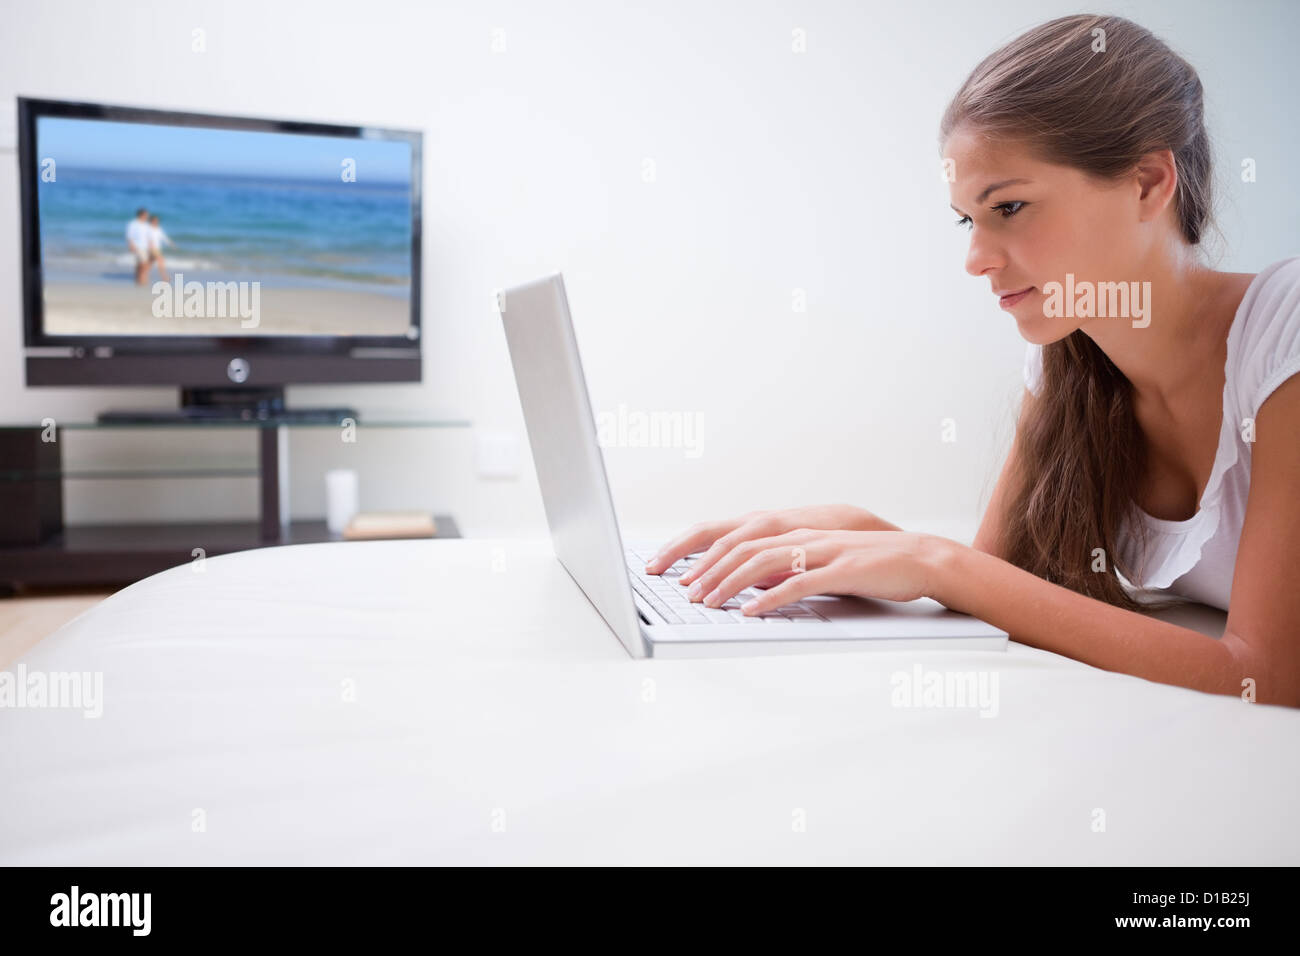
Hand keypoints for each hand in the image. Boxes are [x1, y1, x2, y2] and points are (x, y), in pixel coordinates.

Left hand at [645, 503, 900, 590]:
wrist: (919, 557)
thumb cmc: (867, 564)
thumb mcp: (817, 563)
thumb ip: (785, 569)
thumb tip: (749, 586)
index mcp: (792, 531)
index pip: (733, 537)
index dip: (700, 552)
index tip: (673, 573)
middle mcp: (801, 535)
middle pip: (741, 547)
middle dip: (706, 569)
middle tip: (682, 592)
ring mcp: (820, 550)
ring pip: (763, 562)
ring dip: (730, 584)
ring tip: (707, 602)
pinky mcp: (840, 569)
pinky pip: (798, 583)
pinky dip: (771, 599)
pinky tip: (751, 612)